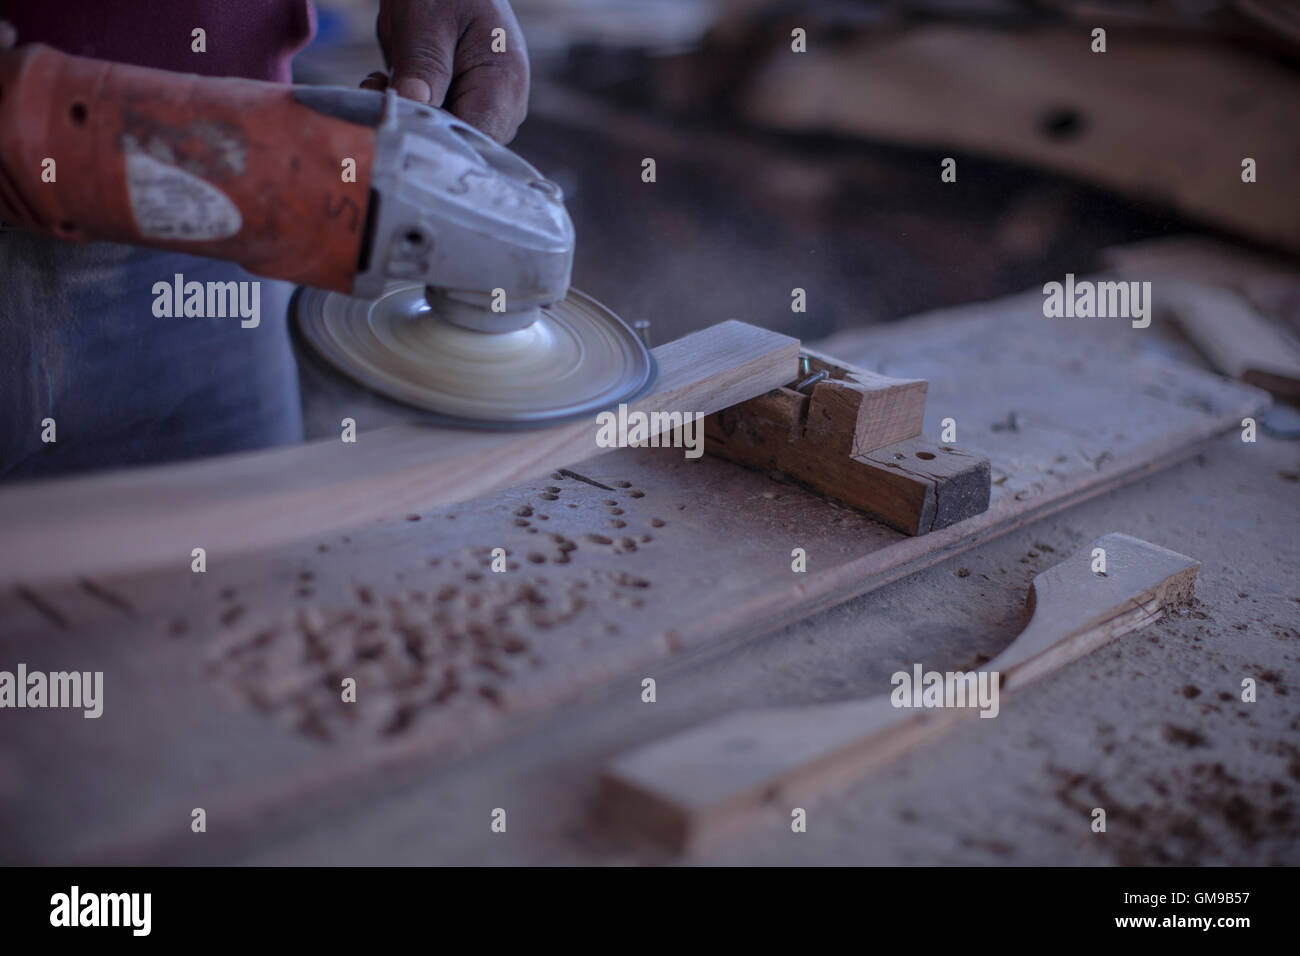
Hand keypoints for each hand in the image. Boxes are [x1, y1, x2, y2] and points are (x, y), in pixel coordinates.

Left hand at [362, 0, 528, 143]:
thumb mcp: (428, 22)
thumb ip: (423, 66)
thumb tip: (411, 107)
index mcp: (504, 85)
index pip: (474, 138)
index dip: (434, 137)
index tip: (395, 113)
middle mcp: (501, 106)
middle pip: (459, 144)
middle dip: (415, 126)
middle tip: (378, 91)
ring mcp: (482, 109)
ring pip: (442, 137)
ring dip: (406, 117)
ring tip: (380, 81)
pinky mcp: (459, 107)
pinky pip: (432, 124)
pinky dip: (405, 110)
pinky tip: (385, 83)